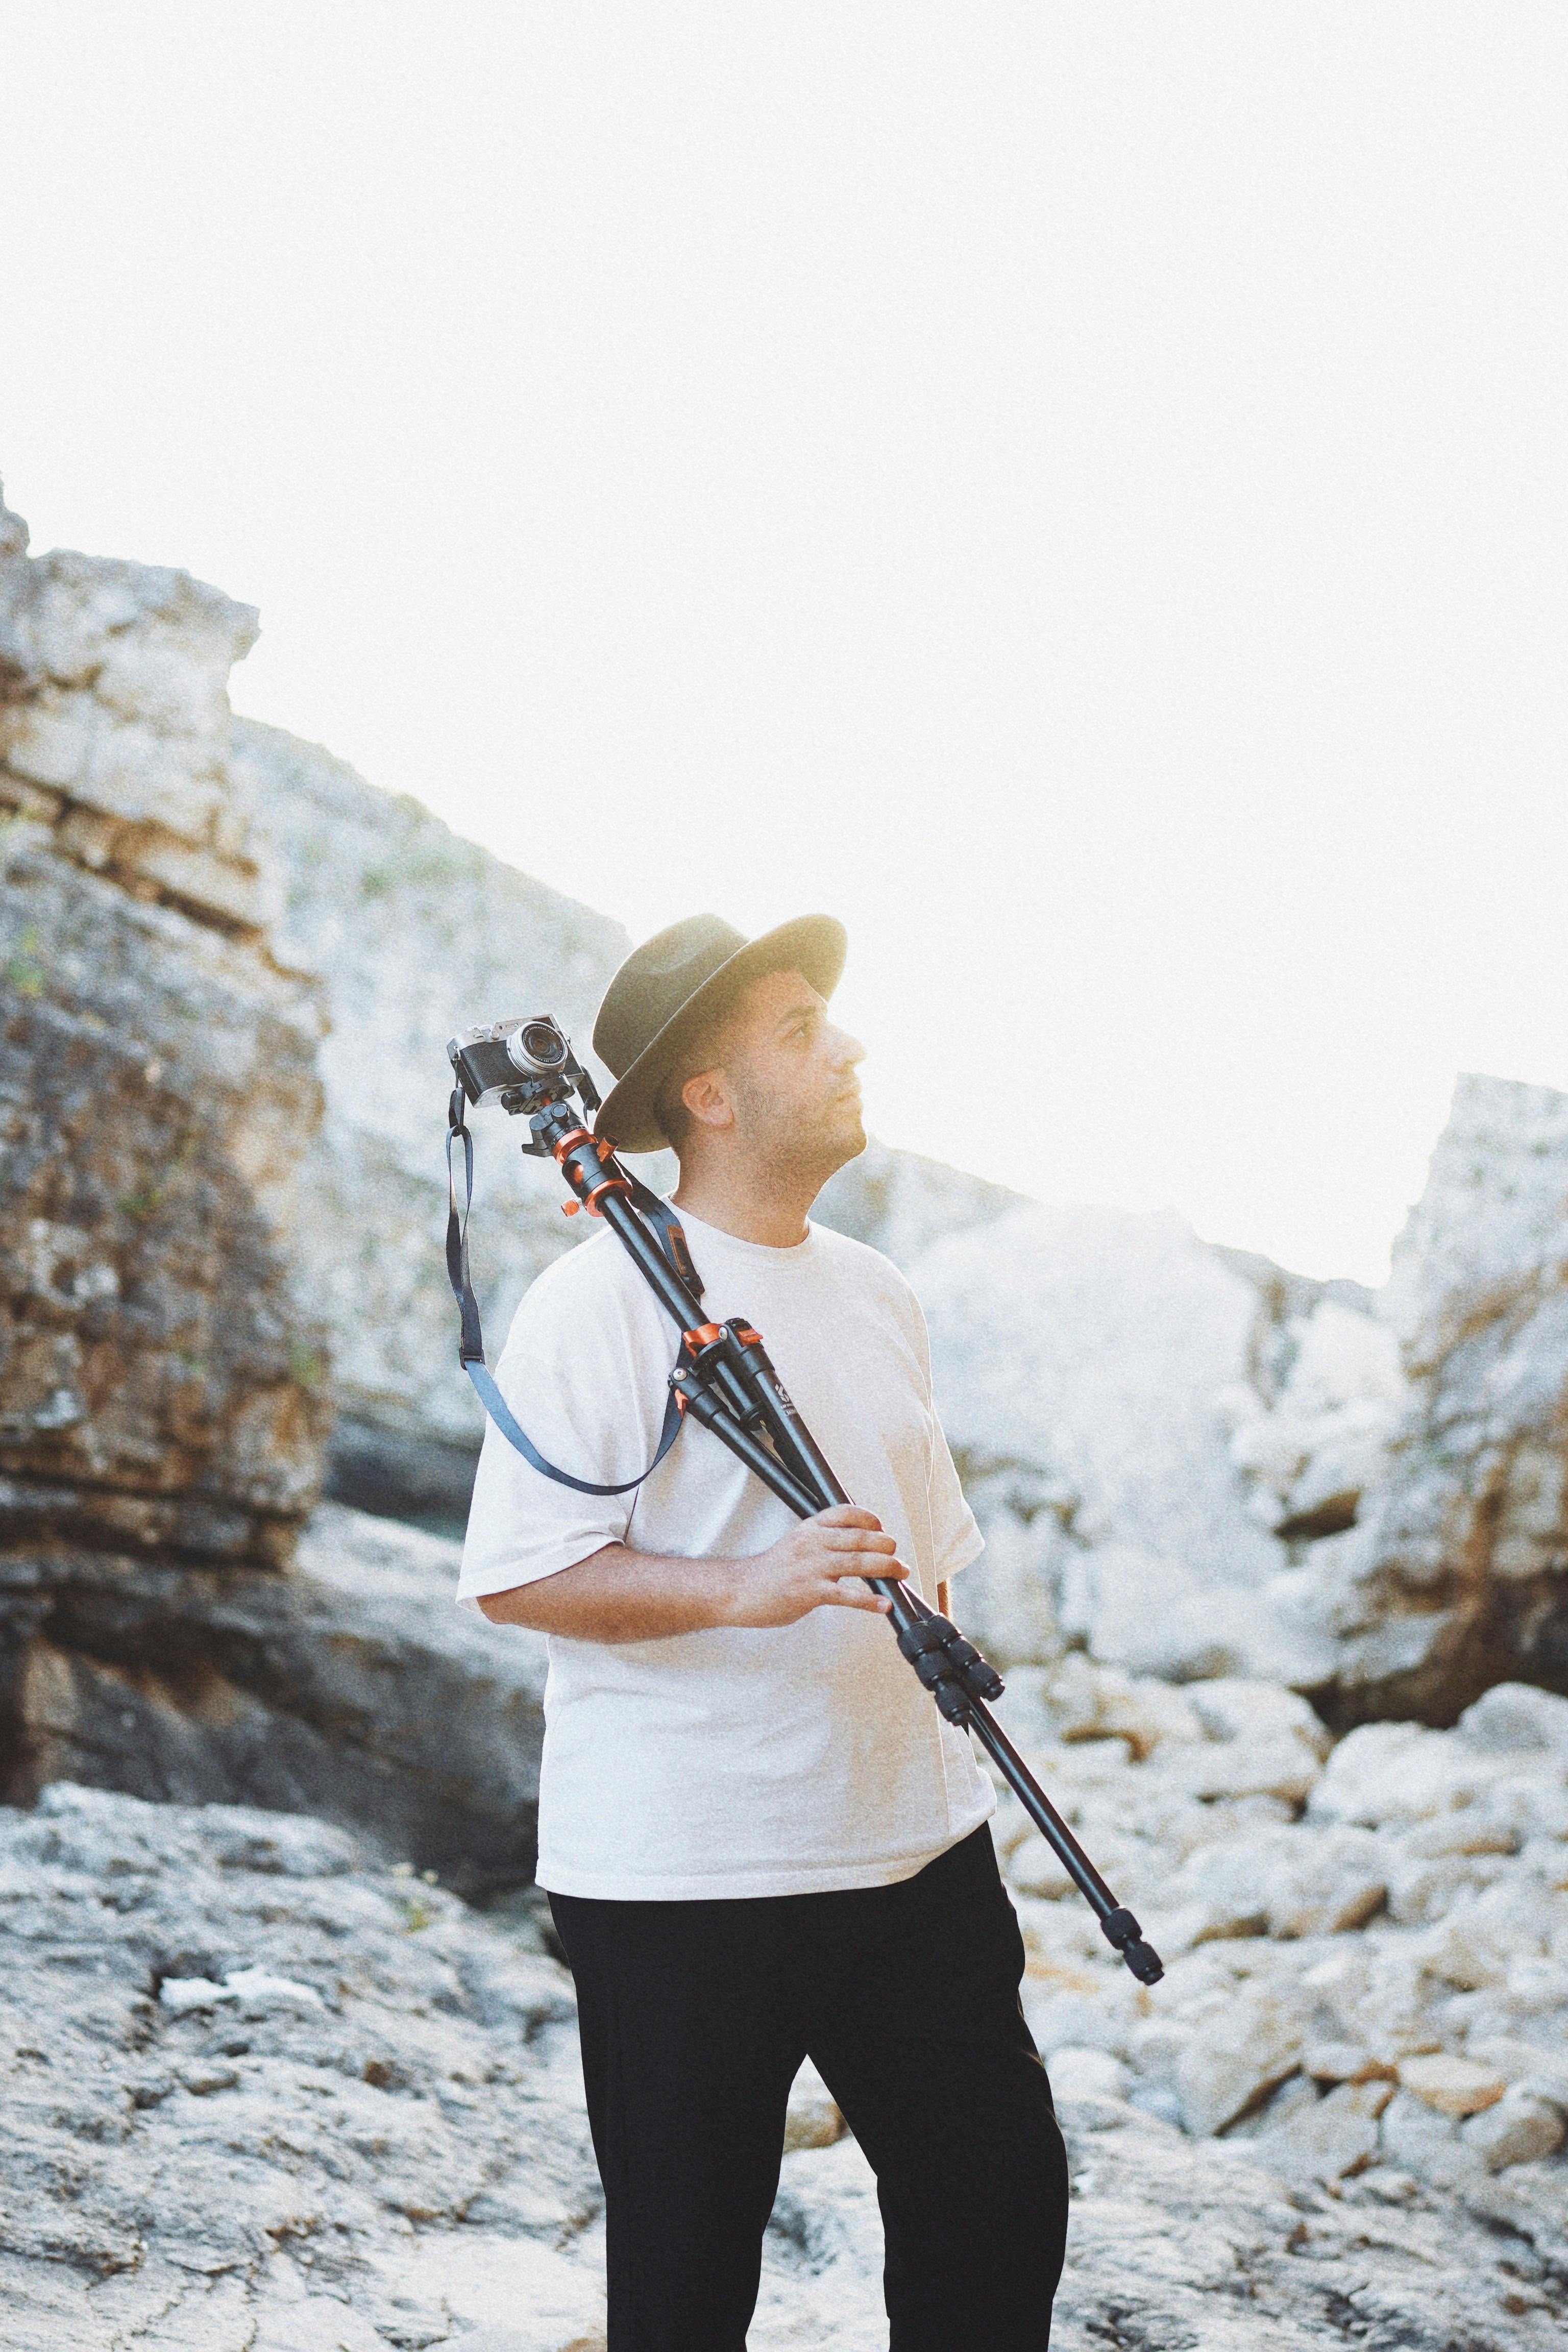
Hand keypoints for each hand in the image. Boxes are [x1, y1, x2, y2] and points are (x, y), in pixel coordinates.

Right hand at [722, 1507, 907, 1628]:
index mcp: (810, 1528)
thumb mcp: (796, 1543)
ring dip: (886, 1568)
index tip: (882, 1529)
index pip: (847, 1512)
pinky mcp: (810, 1592)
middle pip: (860, 1537)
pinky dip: (869, 1601)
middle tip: (897, 1557)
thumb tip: (856, 1544)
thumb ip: (823, 1540)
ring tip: (900, 1573)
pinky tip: (882, 1606)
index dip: (871, 1519)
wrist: (740, 1590)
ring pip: (859, 1562)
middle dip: (886, 1545)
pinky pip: (847, 1596)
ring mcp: (812, 1567)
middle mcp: (813, 1542)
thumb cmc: (771, 1571)